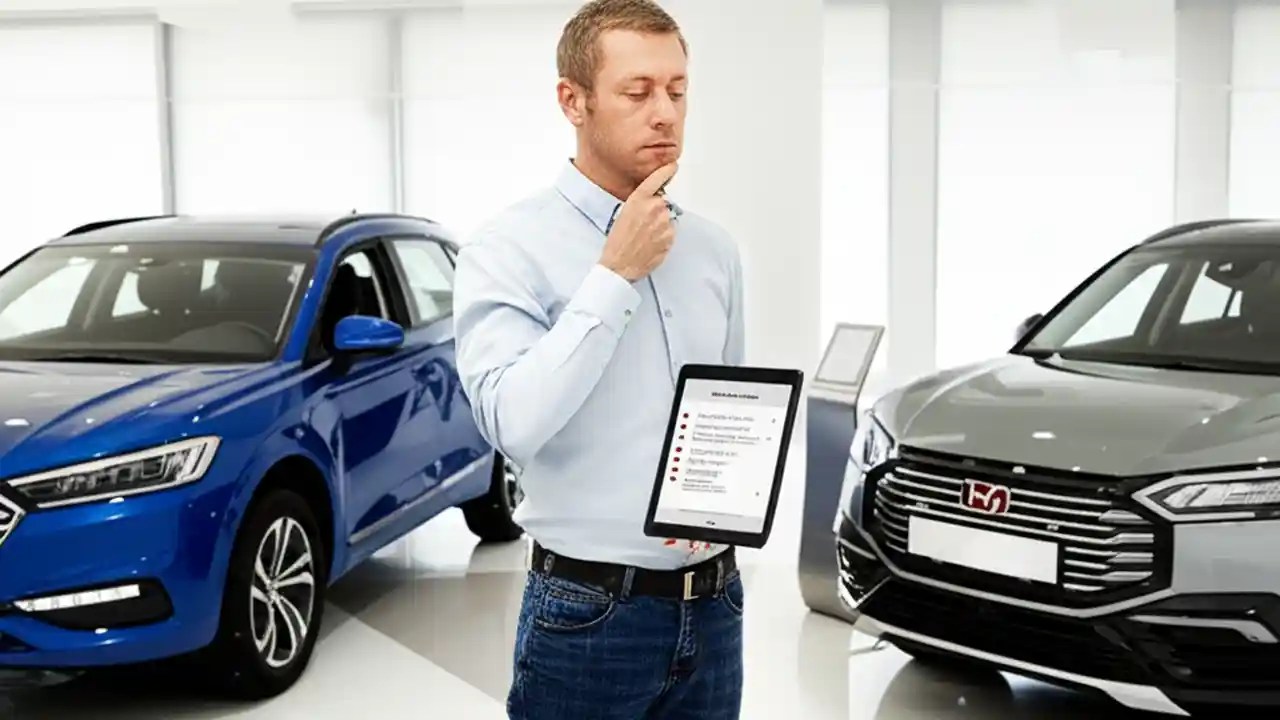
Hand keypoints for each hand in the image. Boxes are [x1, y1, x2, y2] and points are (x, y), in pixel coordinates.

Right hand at [599, 163, 678, 281]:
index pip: (657, 178)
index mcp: (639, 199)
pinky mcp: (670, 236)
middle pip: (663, 201)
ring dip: (660, 225)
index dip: (667, 170)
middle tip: (643, 225)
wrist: (620, 264)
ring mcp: (664, 222)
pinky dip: (664, 236)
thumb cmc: (618, 242)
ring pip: (668, 218)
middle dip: (657, 210)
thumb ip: (640, 203)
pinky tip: (651, 243)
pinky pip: (670, 231)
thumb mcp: (624, 213)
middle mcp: (654, 207)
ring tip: (645, 237)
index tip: (673, 166)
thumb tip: (652, 201)